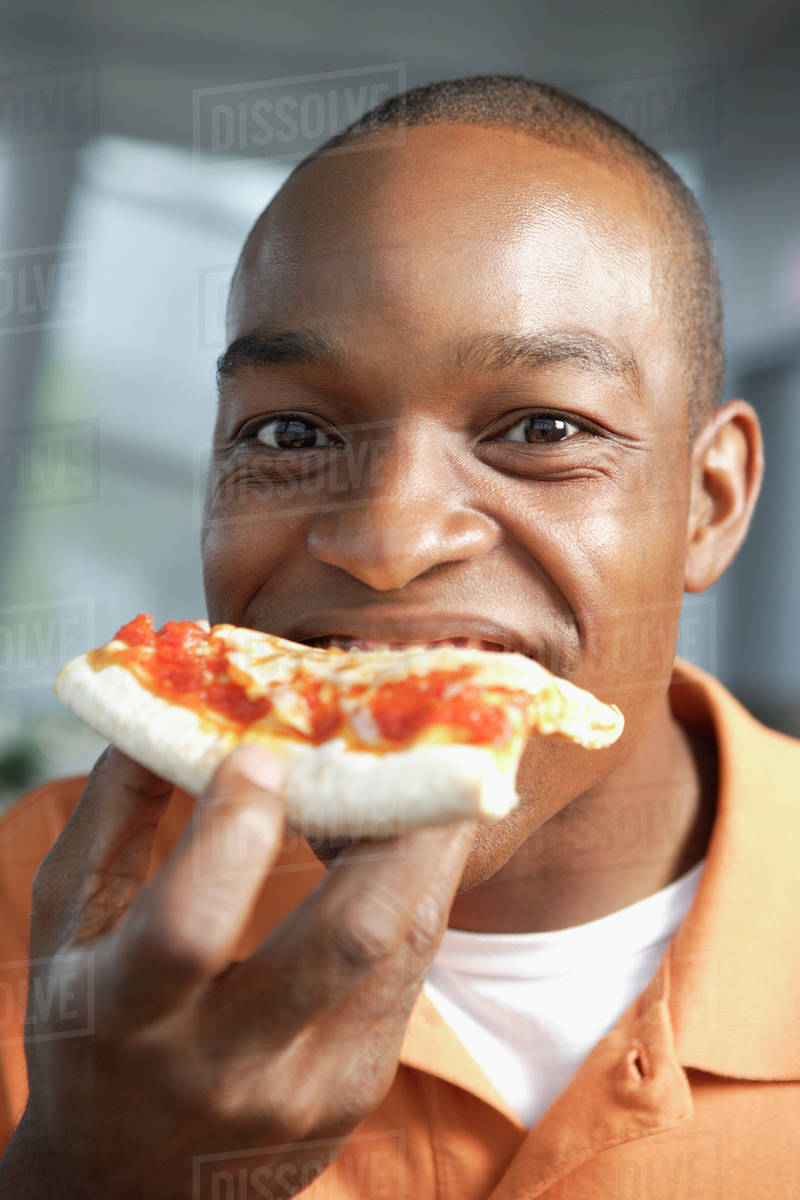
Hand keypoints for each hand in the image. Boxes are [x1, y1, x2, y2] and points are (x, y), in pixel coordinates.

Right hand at [2, 745, 474, 1198]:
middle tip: (412, 738)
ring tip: (438, 769)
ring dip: (429, 845)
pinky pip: (406, 969)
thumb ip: (110, 816)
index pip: (188, 927)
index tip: (262, 750)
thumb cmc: (87, 1033)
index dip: (232, 829)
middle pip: (347, 936)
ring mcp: (309, 1088)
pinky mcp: (358, 1087)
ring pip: (401, 946)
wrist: (127, 1191)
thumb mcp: (65, 924)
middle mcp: (227, 1067)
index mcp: (126, 1021)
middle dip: (396, 824)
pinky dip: (414, 888)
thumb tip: (173, 715)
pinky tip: (413, 835)